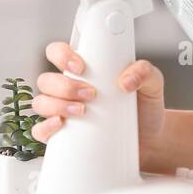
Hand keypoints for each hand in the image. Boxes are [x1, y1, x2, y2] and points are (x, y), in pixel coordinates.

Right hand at [30, 42, 166, 146]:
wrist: (151, 140)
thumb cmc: (144, 108)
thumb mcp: (152, 84)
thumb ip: (144, 72)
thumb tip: (126, 79)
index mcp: (85, 71)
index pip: (59, 53)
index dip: (62, 55)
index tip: (80, 66)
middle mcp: (69, 89)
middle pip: (47, 79)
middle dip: (64, 86)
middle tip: (90, 94)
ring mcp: (64, 111)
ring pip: (41, 102)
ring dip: (56, 105)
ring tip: (83, 111)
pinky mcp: (63, 135)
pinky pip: (40, 130)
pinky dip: (45, 127)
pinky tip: (60, 125)